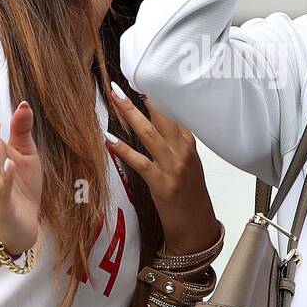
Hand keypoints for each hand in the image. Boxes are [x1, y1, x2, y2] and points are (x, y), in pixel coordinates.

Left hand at [106, 83, 218, 254]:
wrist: (197, 230)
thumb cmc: (191, 199)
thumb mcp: (189, 166)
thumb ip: (176, 145)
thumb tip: (160, 124)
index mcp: (190, 145)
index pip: (175, 112)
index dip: (159, 94)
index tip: (144, 77)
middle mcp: (183, 152)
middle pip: (161, 117)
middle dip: (142, 97)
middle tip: (124, 80)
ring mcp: (173, 167)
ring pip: (149, 133)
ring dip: (130, 113)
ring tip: (115, 97)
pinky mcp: (162, 183)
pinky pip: (140, 161)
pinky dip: (123, 149)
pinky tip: (109, 139)